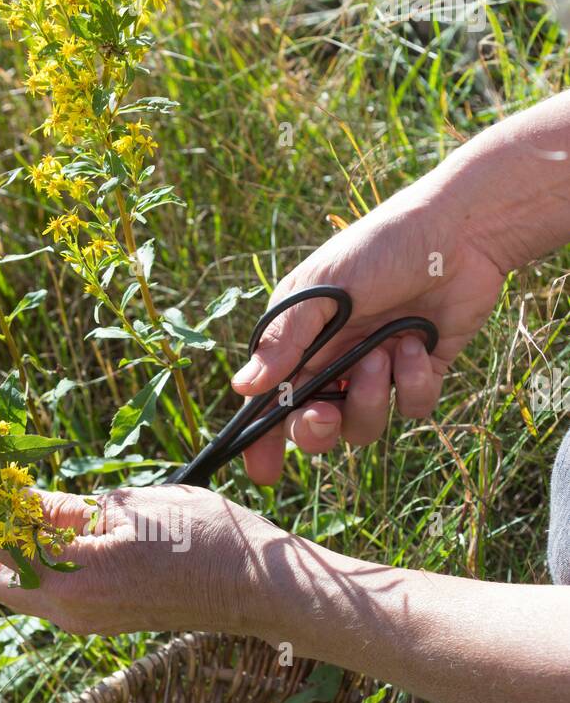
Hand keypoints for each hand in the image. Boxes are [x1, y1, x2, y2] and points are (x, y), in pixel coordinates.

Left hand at [0, 484, 281, 640]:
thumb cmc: (204, 539)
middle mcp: (69, 612)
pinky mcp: (101, 618)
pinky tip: (80, 525)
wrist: (256, 586)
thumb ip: (66, 508)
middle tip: (20, 492)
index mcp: (72, 582)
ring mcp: (85, 620)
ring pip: (23, 583)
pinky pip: (53, 588)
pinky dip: (51, 556)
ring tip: (57, 503)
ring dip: (25, 543)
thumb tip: (19, 498)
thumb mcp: (131, 507)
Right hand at [232, 179, 504, 482]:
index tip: (264, 471)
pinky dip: (414, 382)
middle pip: (314, 429)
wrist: (459, 231)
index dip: (263, 441)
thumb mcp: (322, 289)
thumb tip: (243, 387)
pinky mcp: (419, 373)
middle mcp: (334, 362)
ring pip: (364, 427)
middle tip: (326, 414)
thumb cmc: (380, 247)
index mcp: (299, 342)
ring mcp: (377, 371)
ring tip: (385, 350)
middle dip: (318, 431)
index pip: (271, 403)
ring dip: (371, 397)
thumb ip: (285, 341)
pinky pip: (411, 408)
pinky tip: (417, 342)